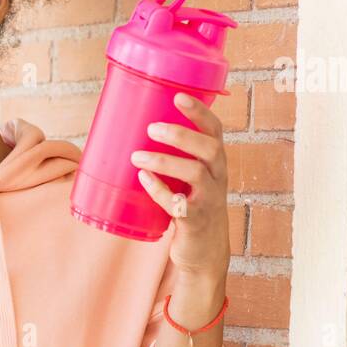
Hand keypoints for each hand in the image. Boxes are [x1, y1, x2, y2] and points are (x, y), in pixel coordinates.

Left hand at [130, 92, 230, 280]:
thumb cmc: (190, 204)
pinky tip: (144, 180)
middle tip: (152, 128)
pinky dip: (160, 191)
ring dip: (164, 162)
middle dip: (181, 135)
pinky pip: (180, 204)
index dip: (200, 111)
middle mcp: (218, 177)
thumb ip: (172, 157)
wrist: (204, 250)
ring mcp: (209, 199)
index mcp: (215, 161)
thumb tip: (128, 130)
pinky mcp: (195, 221)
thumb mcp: (189, 178)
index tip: (179, 96)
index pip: (215, 130)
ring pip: (195, 173)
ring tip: (137, 157)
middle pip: (209, 148)